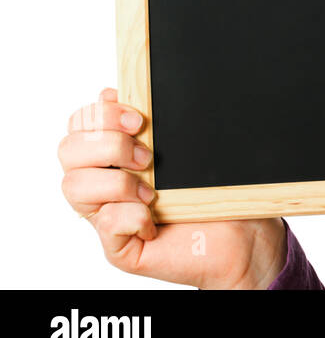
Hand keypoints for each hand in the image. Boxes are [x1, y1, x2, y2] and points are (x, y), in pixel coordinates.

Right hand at [59, 87, 287, 288]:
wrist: (244, 233)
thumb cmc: (216, 189)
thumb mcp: (188, 145)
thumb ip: (154, 119)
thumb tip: (110, 91)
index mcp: (116, 153)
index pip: (79, 124)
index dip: (100, 115)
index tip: (138, 119)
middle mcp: (104, 182)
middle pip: (67, 150)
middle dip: (108, 146)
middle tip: (148, 157)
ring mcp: (107, 214)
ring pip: (74, 187)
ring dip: (118, 183)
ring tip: (152, 193)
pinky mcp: (118, 246)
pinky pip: (105, 224)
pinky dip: (133, 217)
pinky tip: (156, 221)